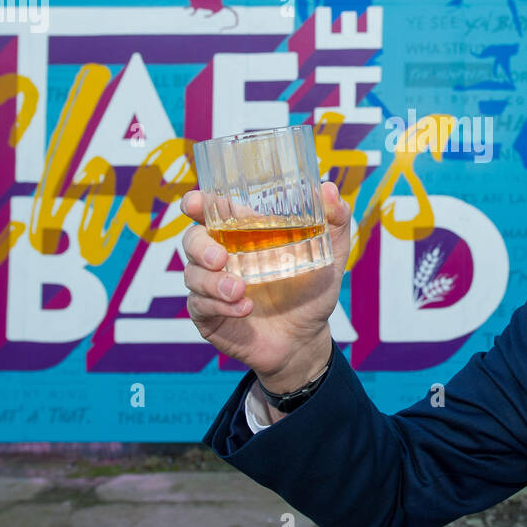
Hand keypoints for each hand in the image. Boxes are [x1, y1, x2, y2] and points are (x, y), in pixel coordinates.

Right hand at [180, 181, 351, 392]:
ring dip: (213, 282)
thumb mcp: (329, 255)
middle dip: (199, 246)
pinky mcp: (208, 314)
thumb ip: (334, 221)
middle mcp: (222, 256)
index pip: (212, 211)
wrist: (306, 340)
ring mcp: (212, 286)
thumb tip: (328, 187)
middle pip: (192, 239)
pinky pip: (199, 304)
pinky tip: (245, 309)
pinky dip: (219, 305)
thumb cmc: (312, 292)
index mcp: (243, 234)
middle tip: (221, 258)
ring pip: (192, 274)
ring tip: (241, 290)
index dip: (197, 203)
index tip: (195, 203)